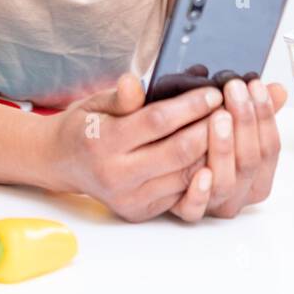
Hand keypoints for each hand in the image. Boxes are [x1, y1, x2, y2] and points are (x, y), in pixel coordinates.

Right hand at [47, 73, 222, 221]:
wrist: (63, 163)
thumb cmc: (85, 127)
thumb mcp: (95, 102)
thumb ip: (120, 96)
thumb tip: (134, 83)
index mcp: (103, 142)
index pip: (157, 121)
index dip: (190, 106)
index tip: (213, 93)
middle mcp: (116, 175)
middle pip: (178, 151)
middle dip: (210, 128)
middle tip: (230, 109)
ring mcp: (130, 198)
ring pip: (186, 176)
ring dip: (212, 152)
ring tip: (227, 129)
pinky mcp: (141, 211)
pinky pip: (181, 192)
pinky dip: (201, 173)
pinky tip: (213, 153)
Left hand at [170, 76, 286, 220]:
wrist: (160, 172)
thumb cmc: (201, 144)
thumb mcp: (230, 124)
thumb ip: (254, 111)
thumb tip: (278, 90)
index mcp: (257, 174)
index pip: (270, 147)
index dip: (265, 115)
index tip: (254, 85)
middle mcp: (240, 192)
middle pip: (250, 161)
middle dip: (245, 121)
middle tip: (234, 89)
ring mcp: (216, 203)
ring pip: (226, 182)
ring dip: (224, 148)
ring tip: (218, 116)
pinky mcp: (188, 211)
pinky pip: (195, 210)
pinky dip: (200, 193)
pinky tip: (200, 172)